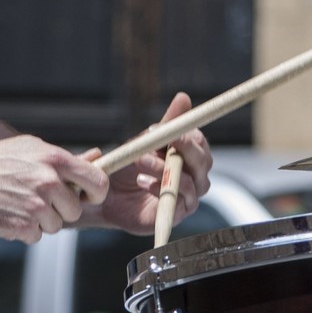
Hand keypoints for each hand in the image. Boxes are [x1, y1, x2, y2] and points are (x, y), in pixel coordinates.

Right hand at [0, 134, 108, 243]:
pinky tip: (8, 214)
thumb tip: (95, 159)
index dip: (97, 193)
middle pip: (75, 210)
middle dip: (61, 209)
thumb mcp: (29, 148)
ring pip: (56, 225)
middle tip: (40, 200)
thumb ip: (60, 159)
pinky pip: (35, 237)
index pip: (97, 181)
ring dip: (41, 221)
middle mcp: (47, 181)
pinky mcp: (21, 227)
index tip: (89, 197)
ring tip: (18, 203)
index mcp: (53, 158)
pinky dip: (24, 231)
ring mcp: (34, 206)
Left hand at [88, 92, 212, 234]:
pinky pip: (178, 202)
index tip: (170, 129)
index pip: (200, 142)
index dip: (188, 135)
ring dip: (164, 168)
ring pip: (190, 182)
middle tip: (165, 141)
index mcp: (189, 156)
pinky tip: (143, 182)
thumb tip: (183, 97)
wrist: (108, 195)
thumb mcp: (146, 141)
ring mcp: (188, 197)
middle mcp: (194, 176)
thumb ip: (167, 124)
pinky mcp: (176, 215)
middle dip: (183, 149)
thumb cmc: (130, 166)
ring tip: (141, 160)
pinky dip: (160, 189)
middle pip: (203, 162)